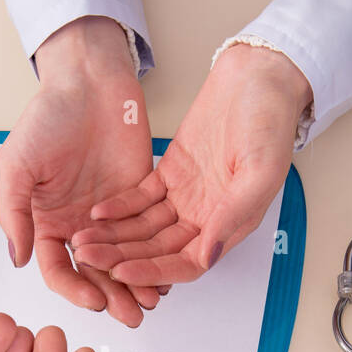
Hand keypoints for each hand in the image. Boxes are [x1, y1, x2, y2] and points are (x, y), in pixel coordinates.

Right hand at [0, 15, 165, 326]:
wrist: (88, 81)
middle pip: (94, 273)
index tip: (93, 301)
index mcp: (45, 222)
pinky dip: (157, 254)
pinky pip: (148, 234)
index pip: (57, 269)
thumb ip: (14, 213)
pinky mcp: (139, 199)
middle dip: (112, 296)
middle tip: (130, 316)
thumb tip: (17, 260)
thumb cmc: (46, 117)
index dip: (73, 289)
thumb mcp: (16, 165)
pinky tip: (170, 272)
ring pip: (123, 260)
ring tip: (152, 302)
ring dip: (136, 283)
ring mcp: (109, 215)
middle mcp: (77, 225)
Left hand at [71, 44, 311, 284]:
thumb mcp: (261, 172)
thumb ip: (233, 215)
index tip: (121, 272)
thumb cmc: (269, 123)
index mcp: (229, 225)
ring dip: (115, 236)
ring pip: (143, 228)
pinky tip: (97, 213)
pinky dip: (119, 208)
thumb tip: (207, 256)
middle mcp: (205, 218)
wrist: (258, 78)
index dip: (153, 272)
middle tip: (87, 258)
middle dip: (122, 257)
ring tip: (82, 242)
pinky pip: (139, 199)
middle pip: (157, 250)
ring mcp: (186, 197)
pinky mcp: (170, 174)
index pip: (185, 263)